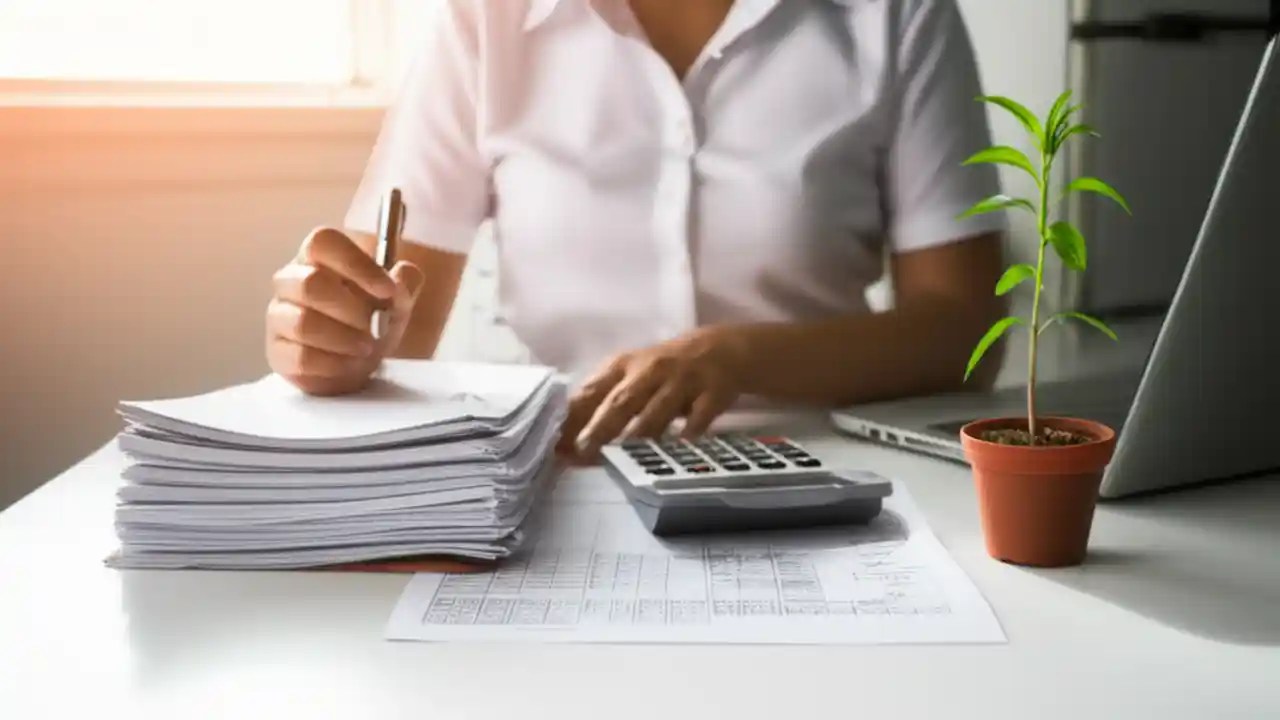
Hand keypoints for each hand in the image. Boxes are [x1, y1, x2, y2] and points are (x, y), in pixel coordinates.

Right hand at [266, 228, 423, 395]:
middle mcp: (291, 281)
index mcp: (318, 258)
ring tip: (367, 348)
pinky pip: (300, 357)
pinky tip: (350, 365)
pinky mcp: (278, 353)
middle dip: (351, 309)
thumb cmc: (373, 324)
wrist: (361, 364)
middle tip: (375, 326)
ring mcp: (279, 317)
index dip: (356, 264)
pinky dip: (333, 365)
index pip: (323, 242)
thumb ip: (404, 286)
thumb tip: (403, 274)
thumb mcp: (398, 304)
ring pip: (303, 323)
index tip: (387, 289)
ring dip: (343, 339)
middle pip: (310, 283)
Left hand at [557, 328, 744, 460]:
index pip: (591, 392)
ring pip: (659, 409)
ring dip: (641, 432)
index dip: (573, 418)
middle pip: (622, 400)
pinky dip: (691, 429)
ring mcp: (683, 380)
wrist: (723, 348)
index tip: (557, 443)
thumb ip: (605, 402)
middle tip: (584, 450)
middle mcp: (650, 370)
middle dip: (601, 426)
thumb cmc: (667, 368)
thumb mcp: (633, 374)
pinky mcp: (712, 391)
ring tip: (626, 456)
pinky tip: (683, 444)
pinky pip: (700, 414)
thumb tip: (570, 441)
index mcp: (624, 366)